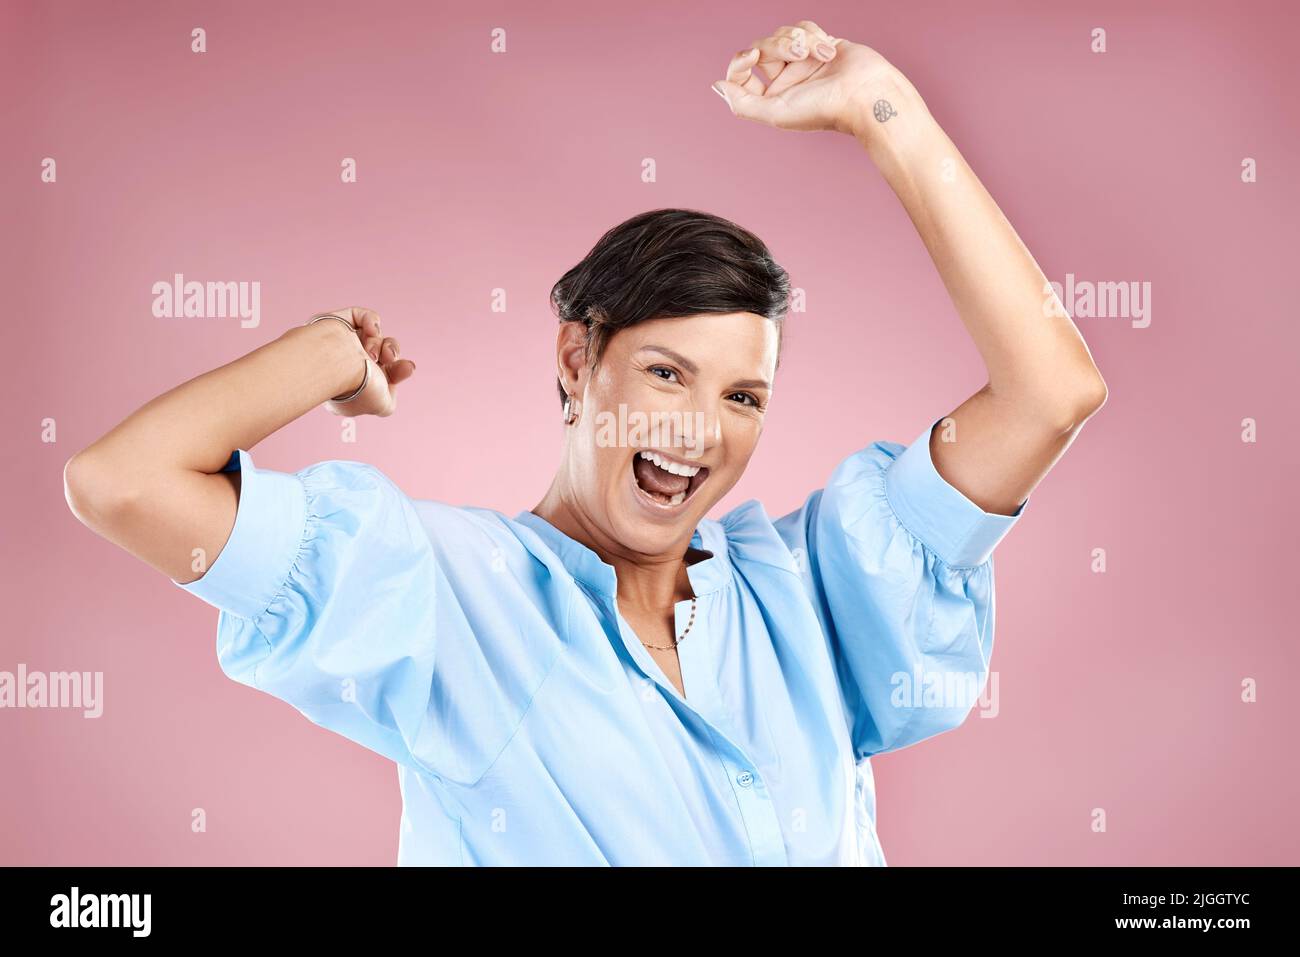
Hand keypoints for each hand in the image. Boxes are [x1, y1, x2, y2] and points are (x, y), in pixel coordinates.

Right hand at [313, 307, 415, 416]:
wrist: (338, 366)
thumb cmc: (359, 389)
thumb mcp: (382, 406)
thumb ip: (389, 401)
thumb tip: (386, 388)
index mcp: (352, 386)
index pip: (381, 374)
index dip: (398, 370)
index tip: (407, 368)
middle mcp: (346, 365)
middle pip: (382, 353)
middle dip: (391, 353)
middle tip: (388, 358)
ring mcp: (342, 343)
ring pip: (376, 337)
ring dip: (380, 344)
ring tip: (371, 354)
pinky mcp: (338, 323)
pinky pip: (365, 317)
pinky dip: (371, 321)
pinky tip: (370, 331)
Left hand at [711, 20, 915, 142]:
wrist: (865, 93)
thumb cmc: (823, 108)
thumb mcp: (775, 113)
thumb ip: (742, 103)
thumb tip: (717, 86)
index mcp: (771, 97)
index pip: (741, 72)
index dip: (740, 61)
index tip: (751, 56)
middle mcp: (785, 79)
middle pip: (762, 47)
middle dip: (778, 45)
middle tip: (799, 54)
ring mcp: (803, 61)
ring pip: (784, 34)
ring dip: (800, 38)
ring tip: (820, 54)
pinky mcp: (820, 45)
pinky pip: (804, 26)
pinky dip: (814, 34)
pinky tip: (828, 50)